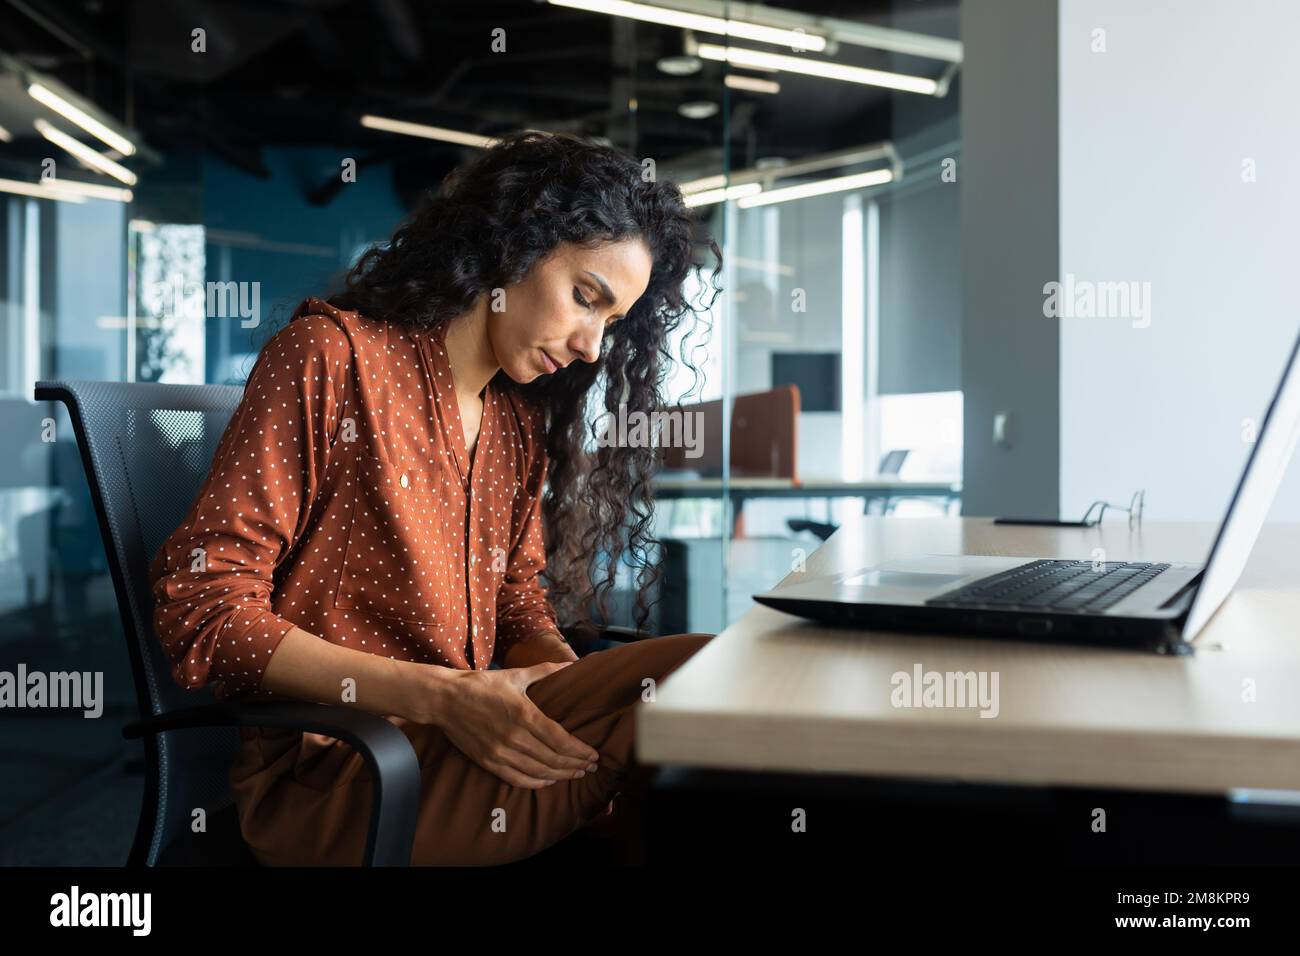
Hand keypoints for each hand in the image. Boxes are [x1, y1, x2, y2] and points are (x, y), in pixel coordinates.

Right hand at [435, 662, 599, 788]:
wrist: (445, 699)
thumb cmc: (481, 684)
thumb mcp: (515, 675)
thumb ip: (545, 671)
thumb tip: (571, 664)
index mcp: (524, 714)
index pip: (561, 740)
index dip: (580, 751)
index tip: (594, 755)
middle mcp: (514, 737)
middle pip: (554, 759)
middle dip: (576, 765)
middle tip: (591, 767)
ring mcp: (500, 752)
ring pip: (539, 772)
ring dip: (561, 775)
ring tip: (576, 774)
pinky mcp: (488, 762)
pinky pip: (518, 779)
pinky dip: (537, 782)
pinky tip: (549, 781)